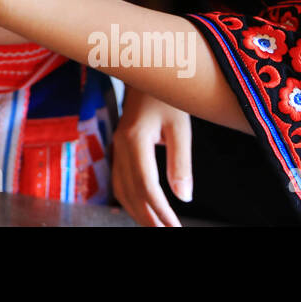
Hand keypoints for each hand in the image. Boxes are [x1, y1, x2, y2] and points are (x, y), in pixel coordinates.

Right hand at [111, 87, 192, 226]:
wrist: (145, 68)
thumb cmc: (165, 93)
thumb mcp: (180, 125)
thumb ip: (180, 162)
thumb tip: (183, 197)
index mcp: (135, 139)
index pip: (147, 186)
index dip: (160, 210)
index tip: (174, 227)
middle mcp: (121, 146)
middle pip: (131, 193)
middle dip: (149, 218)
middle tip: (167, 233)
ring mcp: (117, 147)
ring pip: (121, 190)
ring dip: (138, 212)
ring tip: (156, 227)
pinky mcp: (119, 147)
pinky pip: (119, 181)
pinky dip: (130, 200)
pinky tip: (142, 208)